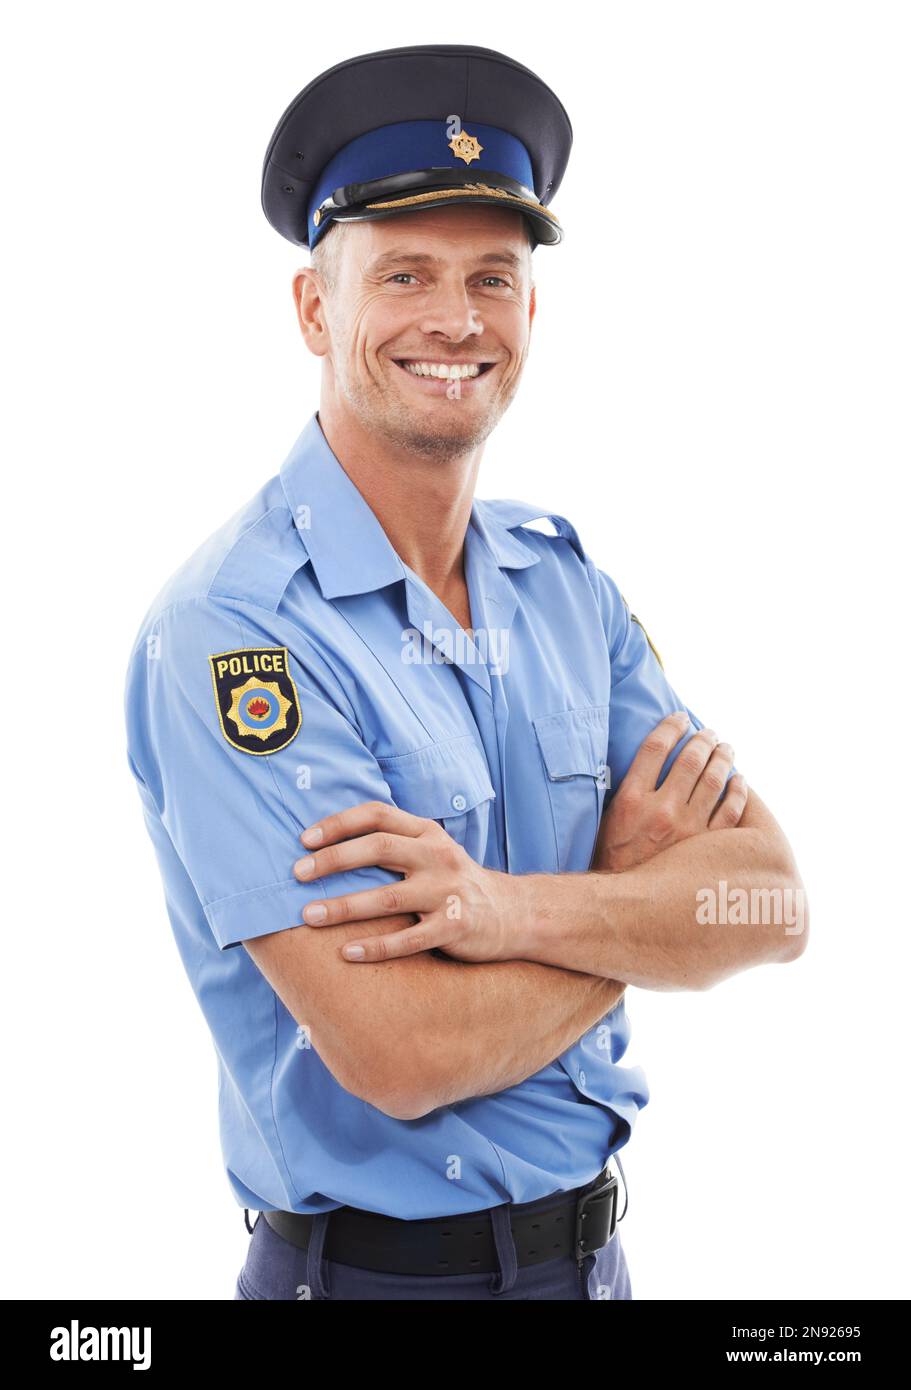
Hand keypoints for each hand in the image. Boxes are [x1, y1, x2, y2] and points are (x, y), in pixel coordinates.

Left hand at [292, 801, 515, 963]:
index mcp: (427, 832)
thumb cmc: (454, 882)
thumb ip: (394, 843)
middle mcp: (437, 855)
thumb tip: (329, 845)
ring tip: (308, 916)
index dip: (339, 823)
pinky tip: (347, 953)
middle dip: (333, 860)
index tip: (304, 840)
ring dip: (344, 907)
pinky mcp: (454, 927)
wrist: (513, 914)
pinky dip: (376, 947)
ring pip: (387, 897)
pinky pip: (408, 939)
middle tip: (297, 874)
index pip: (378, 815)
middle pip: (379, 848)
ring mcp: (447, 891)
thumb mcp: (432, 851)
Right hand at [593, 710, 747, 873]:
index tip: (680, 718)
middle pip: (689, 760)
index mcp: (632, 800)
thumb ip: (624, 791)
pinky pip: (731, 812)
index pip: (654, 748)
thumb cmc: (612, 861)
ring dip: (723, 758)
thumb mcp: (608, 821)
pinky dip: (738, 791)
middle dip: (702, 739)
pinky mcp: (708, 848)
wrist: (626, 907)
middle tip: (709, 732)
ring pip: (714, 781)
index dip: (670, 727)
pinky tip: (739, 781)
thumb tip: (640, 763)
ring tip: (726, 748)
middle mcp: (661, 810)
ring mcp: (688, 829)